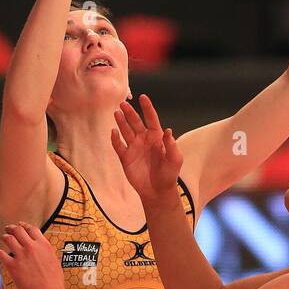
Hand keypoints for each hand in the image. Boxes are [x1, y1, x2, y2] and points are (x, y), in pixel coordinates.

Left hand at [0, 223, 65, 288]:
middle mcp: (32, 247)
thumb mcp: (53, 261)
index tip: (20, 225)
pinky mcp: (13, 266)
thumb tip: (41, 250)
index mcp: (44, 245)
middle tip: (8, 229)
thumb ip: (45, 252)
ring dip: (5, 237)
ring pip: (9, 239)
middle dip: (12, 228)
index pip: (32, 229)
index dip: (24, 225)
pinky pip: (1, 255)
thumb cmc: (54, 282)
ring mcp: (21, 256)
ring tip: (3, 237)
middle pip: (18, 230)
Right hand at [111, 95, 182, 209]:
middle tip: (123, 104)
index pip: (151, 118)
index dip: (147, 108)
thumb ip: (171, 145)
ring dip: (121, 122)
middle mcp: (144, 139)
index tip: (143, 97)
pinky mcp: (126, 158)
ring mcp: (134, 147)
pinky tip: (113, 132)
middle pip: (136, 122)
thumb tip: (168, 130)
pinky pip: (119, 146)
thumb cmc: (169, 174)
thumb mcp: (175, 160)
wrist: (157, 191)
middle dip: (130, 113)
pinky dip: (115, 139)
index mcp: (156, 137)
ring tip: (117, 113)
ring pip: (126, 131)